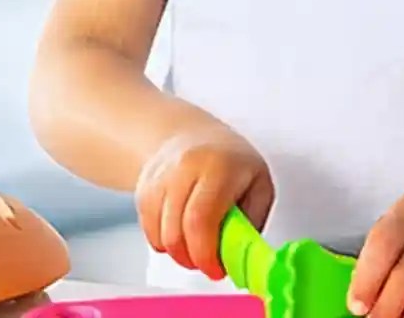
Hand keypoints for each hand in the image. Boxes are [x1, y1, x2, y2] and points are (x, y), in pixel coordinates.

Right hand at [134, 125, 274, 280]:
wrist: (194, 135)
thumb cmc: (232, 165)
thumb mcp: (259, 186)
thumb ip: (250, 222)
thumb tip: (238, 256)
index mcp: (219, 167)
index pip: (201, 220)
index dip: (205, 253)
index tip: (216, 270)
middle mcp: (185, 167)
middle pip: (175, 231)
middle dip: (191, 259)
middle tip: (207, 264)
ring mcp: (160, 175)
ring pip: (159, 233)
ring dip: (177, 252)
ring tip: (196, 247)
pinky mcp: (144, 185)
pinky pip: (147, 227)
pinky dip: (162, 241)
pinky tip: (180, 234)